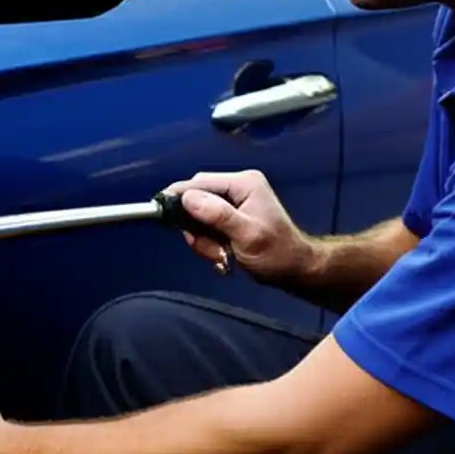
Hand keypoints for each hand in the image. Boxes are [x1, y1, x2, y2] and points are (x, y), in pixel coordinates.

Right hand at [163, 170, 315, 284]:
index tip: (159, 209)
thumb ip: (217, 215)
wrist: (295, 270)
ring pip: (198, 216)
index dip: (178, 196)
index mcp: (244, 183)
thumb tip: (186, 198)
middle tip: (207, 248)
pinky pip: (206, 226)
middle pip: (196, 198)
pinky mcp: (231, 216)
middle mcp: (237, 187)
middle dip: (195, 227)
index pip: (200, 182)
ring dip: (203, 240)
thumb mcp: (246, 235)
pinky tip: (223, 256)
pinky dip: (209, 243)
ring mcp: (234, 201)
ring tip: (220, 256)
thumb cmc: (276, 253)